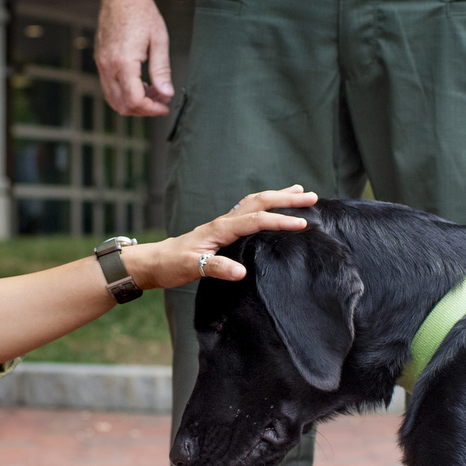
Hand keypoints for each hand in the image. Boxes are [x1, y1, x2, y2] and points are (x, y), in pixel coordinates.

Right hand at [96, 0, 173, 116]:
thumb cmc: (141, 12)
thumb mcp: (159, 40)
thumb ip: (162, 70)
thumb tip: (166, 93)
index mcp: (124, 62)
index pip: (135, 100)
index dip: (152, 108)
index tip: (165, 106)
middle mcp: (108, 66)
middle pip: (122, 105)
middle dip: (143, 109)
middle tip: (161, 101)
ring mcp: (101, 64)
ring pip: (113, 99)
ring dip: (133, 102)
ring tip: (153, 91)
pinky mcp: (100, 61)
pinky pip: (109, 87)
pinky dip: (124, 93)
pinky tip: (141, 83)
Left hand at [125, 186, 317, 290]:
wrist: (154, 262)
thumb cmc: (171, 264)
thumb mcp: (191, 268)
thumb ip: (216, 268)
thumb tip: (241, 272)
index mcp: (220, 228)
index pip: (256, 220)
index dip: (279, 221)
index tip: (302, 224)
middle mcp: (224, 221)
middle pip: (259, 202)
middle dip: (285, 198)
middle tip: (311, 196)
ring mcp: (224, 224)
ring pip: (256, 203)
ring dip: (278, 197)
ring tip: (300, 193)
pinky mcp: (223, 230)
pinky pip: (251, 212)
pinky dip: (267, 206)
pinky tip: (273, 209)